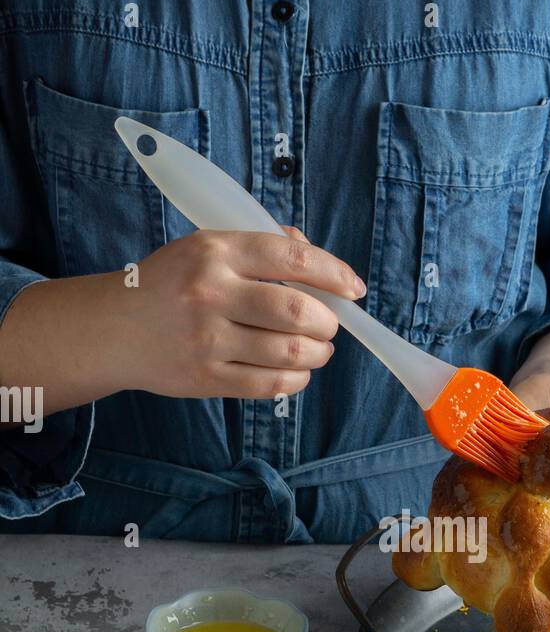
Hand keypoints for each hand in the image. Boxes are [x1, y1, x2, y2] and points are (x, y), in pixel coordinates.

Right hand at [111, 226, 363, 399]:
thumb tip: (315, 256)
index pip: (293, 259)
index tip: (354, 289)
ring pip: (289, 353)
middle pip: (297, 311)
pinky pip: (269, 385)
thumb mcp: (206, 247)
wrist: (114, 328)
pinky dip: (295, 379)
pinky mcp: (206, 378)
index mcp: (216, 252)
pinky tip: (295, 371)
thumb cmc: (171, 284)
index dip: (334, 274)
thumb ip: (262, 247)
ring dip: (317, 353)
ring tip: (316, 348)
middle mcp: (211, 294)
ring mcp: (208, 340)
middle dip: (327, 322)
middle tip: (328, 325)